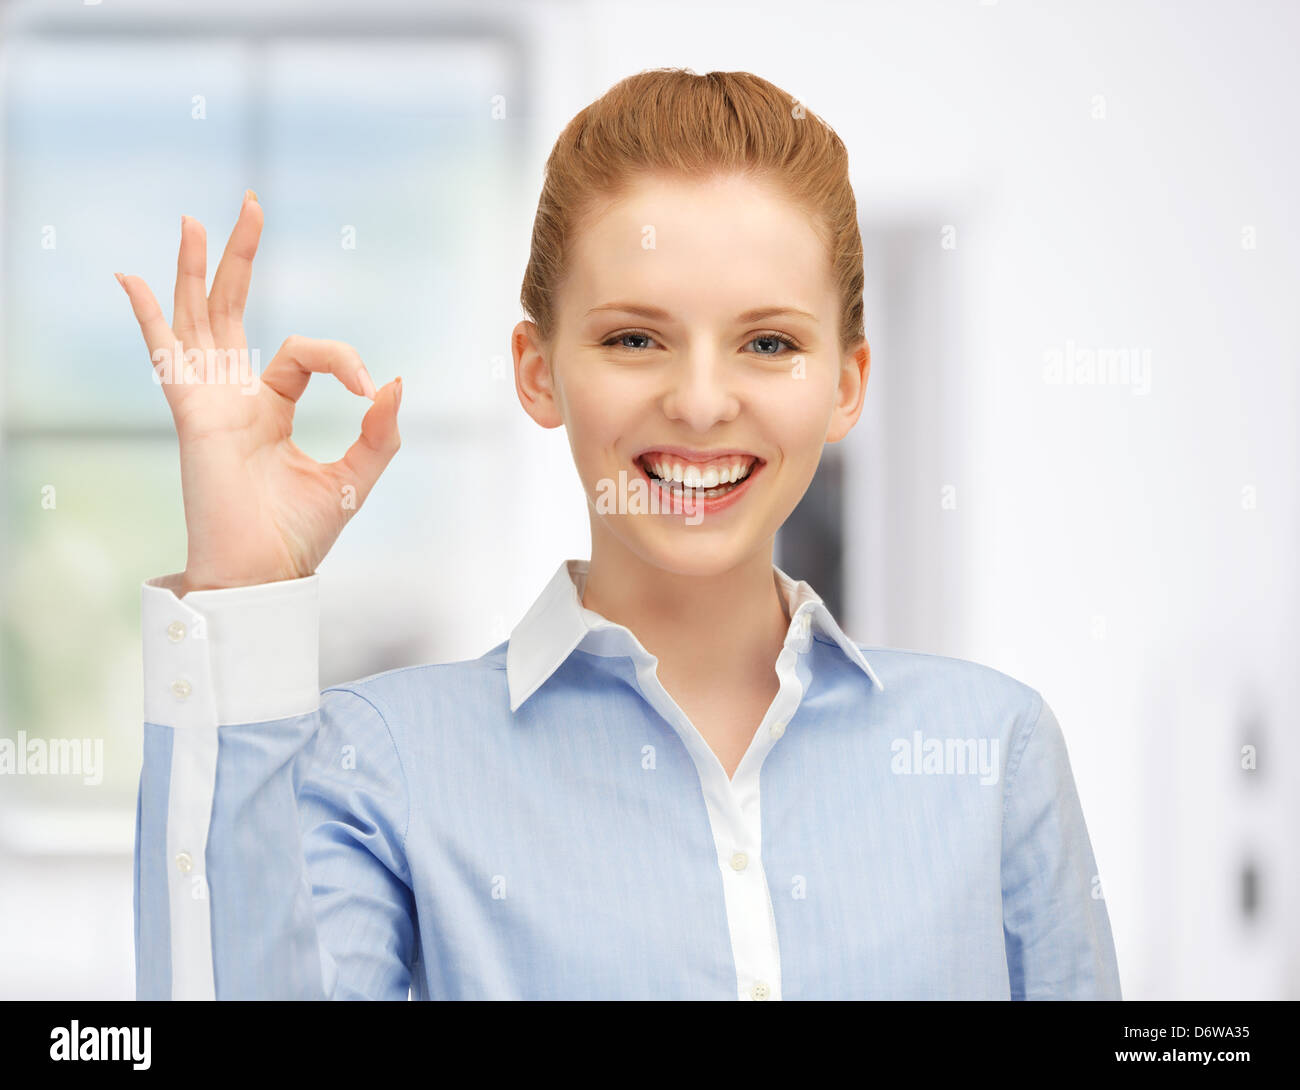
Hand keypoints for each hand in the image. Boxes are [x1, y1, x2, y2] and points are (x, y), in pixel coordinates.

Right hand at [116, 191, 401, 594]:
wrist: (265, 574)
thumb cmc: (301, 534)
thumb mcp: (355, 476)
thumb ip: (379, 432)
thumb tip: (394, 382)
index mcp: (270, 408)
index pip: (302, 352)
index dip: (342, 359)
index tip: (371, 390)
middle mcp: (234, 397)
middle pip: (232, 310)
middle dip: (241, 258)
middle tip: (251, 204)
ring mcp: (209, 402)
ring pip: (198, 320)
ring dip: (197, 269)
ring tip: (195, 219)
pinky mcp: (194, 415)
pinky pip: (168, 357)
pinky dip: (150, 317)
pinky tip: (130, 276)